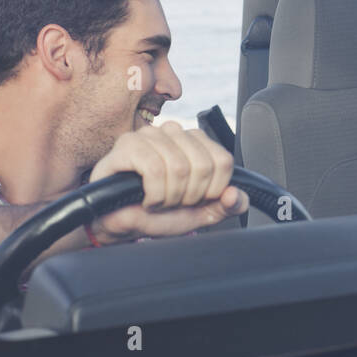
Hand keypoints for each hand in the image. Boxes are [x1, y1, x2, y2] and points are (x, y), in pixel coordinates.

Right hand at [86, 122, 248, 243]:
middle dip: (189, 196)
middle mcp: (174, 131)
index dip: (212, 190)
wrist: (121, 224)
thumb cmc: (158, 213)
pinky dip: (154, 194)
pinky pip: (154, 169)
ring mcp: (150, 135)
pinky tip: (146, 199)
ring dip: (169, 197)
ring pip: (179, 168)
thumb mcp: (201, 213)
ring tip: (158, 201)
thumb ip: (228, 206)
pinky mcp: (127, 144)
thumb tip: (235, 195)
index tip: (194, 199)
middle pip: (203, 165)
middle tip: (173, 202)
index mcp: (195, 141)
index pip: (223, 160)